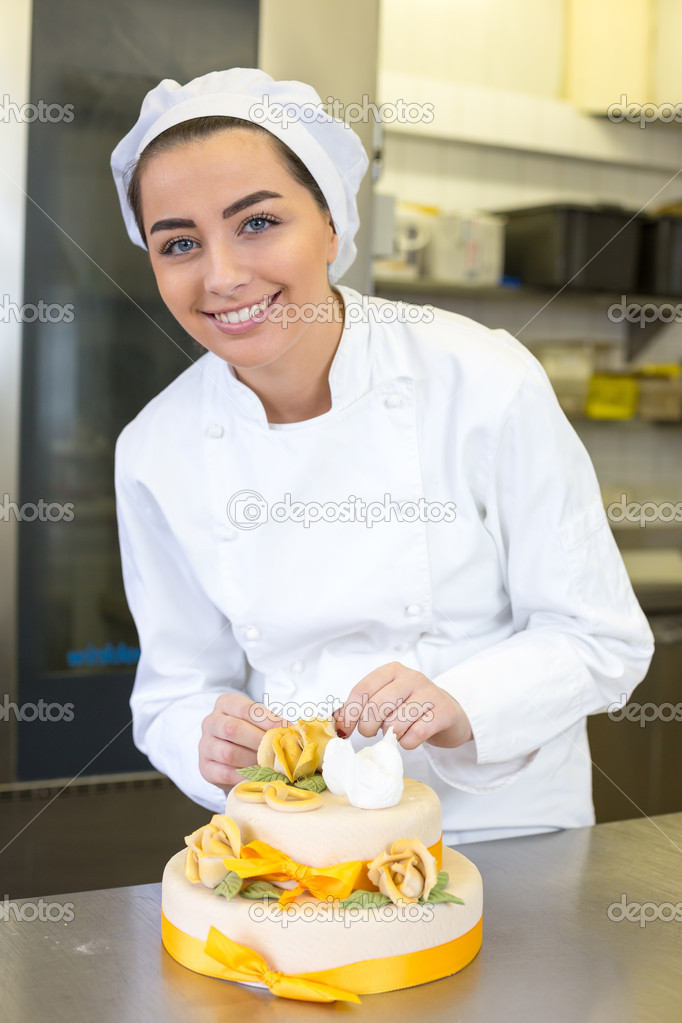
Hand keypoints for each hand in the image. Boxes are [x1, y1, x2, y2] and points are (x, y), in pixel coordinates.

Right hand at [199, 692, 285, 790]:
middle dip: (259, 741)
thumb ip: (273, 724)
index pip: (245, 708)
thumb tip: (296, 732)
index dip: (266, 720)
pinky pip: (224, 773)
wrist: (231, 756)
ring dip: (253, 761)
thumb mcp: (259, 722)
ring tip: (271, 766)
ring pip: (228, 753)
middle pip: (232, 729)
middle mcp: (211, 722)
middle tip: (278, 751)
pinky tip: (258, 777)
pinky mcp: (204, 767)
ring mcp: (205, 745)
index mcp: (225, 704)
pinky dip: (244, 777)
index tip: (285, 730)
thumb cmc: (250, 734)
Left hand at [333, 662, 472, 750]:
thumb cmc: (410, 708)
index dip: (349, 714)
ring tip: (395, 733)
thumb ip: (362, 706)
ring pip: (396, 722)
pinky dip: (407, 743)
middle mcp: (411, 677)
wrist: (448, 714)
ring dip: (390, 736)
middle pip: (377, 706)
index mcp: (392, 670)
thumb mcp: (386, 700)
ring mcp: (430, 693)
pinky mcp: (444, 712)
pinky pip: (415, 734)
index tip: (345, 731)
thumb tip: (338, 721)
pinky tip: (410, 738)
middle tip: (370, 733)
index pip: (362, 690)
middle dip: (368, 727)